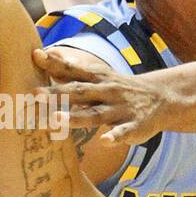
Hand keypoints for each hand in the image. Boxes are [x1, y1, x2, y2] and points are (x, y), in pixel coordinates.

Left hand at [34, 45, 170, 144]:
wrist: (160, 98)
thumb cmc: (118, 88)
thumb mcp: (98, 75)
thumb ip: (71, 70)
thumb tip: (43, 54)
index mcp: (97, 79)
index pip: (73, 70)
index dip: (55, 63)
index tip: (35, 55)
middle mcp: (107, 92)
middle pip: (79, 92)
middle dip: (57, 94)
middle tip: (35, 95)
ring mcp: (120, 109)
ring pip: (96, 114)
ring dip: (75, 117)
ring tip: (56, 120)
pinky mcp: (134, 126)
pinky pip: (123, 132)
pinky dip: (115, 137)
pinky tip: (104, 141)